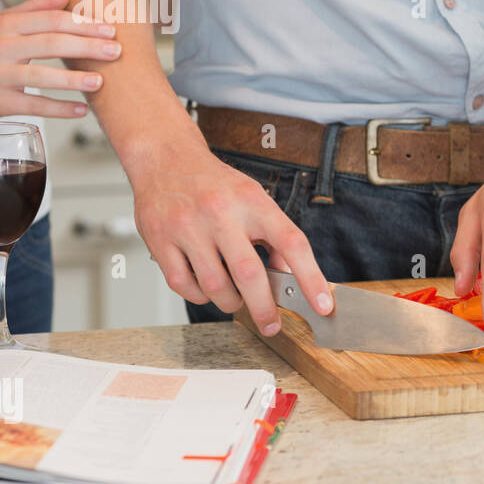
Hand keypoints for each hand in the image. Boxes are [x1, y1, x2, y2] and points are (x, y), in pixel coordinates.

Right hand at [0, 0, 120, 117]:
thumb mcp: (3, 22)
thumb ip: (36, 9)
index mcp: (7, 25)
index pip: (51, 20)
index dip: (82, 24)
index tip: (110, 29)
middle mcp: (1, 48)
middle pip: (50, 44)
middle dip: (86, 46)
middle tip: (116, 51)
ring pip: (40, 76)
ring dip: (73, 79)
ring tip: (100, 82)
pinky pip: (33, 105)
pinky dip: (59, 109)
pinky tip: (82, 111)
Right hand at [130, 140, 333, 334]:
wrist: (166, 158)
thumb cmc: (216, 184)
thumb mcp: (254, 198)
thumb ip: (274, 235)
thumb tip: (290, 274)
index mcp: (253, 202)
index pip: (291, 242)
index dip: (311, 277)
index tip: (323, 305)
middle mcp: (221, 213)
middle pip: (249, 273)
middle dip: (264, 307)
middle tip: (272, 324)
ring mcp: (187, 226)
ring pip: (214, 285)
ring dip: (230, 301)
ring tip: (235, 298)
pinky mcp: (160, 240)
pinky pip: (184, 285)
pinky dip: (200, 296)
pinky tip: (206, 288)